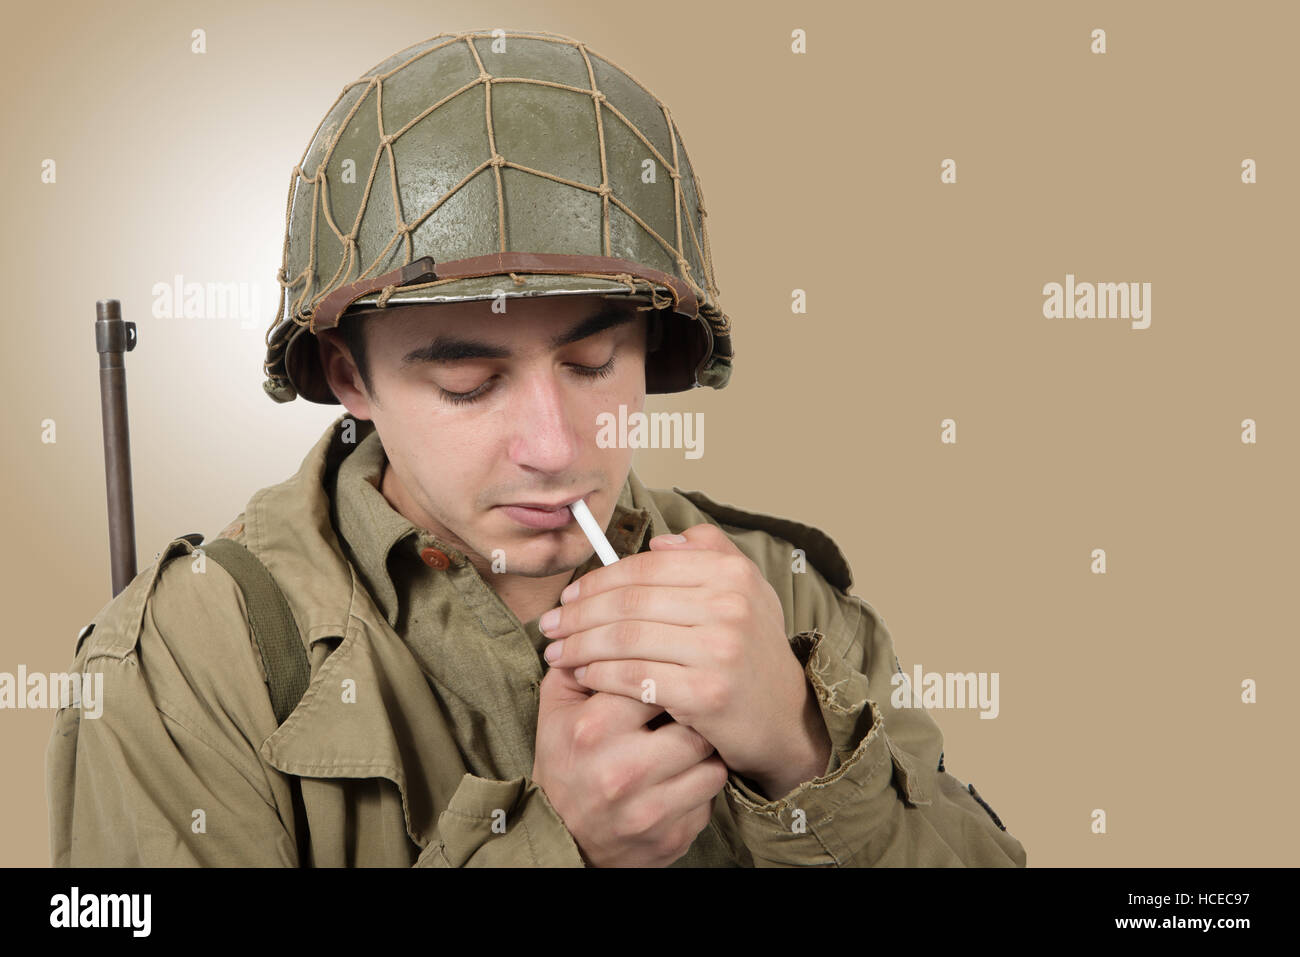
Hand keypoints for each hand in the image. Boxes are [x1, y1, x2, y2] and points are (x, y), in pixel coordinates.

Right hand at [531, 662, 728, 866]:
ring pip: (710, 758)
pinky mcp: (672, 837)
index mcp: (594, 728)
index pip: (653, 677)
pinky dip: (704, 780)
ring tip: (691, 736)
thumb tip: (601, 607)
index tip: (672, 667)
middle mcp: (622, 769)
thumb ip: (576, 660)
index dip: (667, 669)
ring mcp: (649, 808)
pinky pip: (712, 796)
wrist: (564, 839)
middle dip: (692, 707)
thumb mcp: (555, 710)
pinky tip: (687, 772)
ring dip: (706, 745)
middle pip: (690, 718)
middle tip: (691, 700)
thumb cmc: (564, 762)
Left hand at [540, 523, 831, 798]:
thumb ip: (708, 553)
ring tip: (557, 652)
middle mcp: (730, 605)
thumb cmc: (754, 651)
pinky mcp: (707, 693)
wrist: (787, 717)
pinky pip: (636, 677)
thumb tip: (658, 544)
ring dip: (580, 645)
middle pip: (629, 602)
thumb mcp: (746, 591)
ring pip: (626, 639)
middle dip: (578, 614)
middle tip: (549, 626)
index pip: (644, 568)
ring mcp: (720, 649)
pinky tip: (583, 675)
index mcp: (731, 572)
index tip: (568, 595)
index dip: (597, 581)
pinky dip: (601, 674)